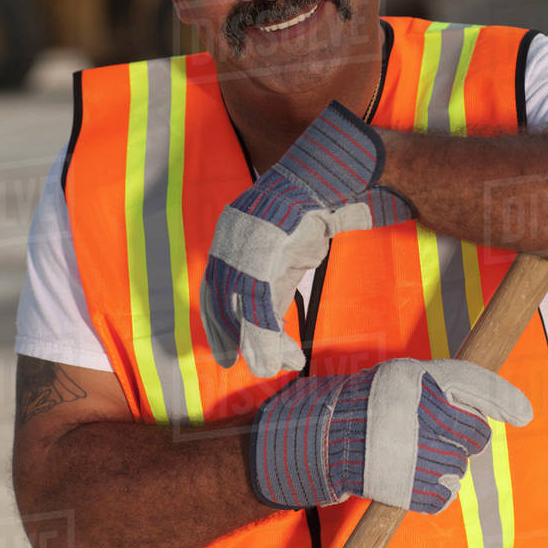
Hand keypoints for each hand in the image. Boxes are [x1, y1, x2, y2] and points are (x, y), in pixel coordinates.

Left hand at [200, 102, 411, 376]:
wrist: (333, 181)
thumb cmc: (317, 208)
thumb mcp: (288, 244)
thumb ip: (275, 272)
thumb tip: (269, 303)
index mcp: (232, 233)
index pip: (214, 286)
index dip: (217, 320)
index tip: (225, 347)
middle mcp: (232, 242)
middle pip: (221, 301)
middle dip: (229, 335)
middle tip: (233, 362)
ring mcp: (247, 250)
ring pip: (242, 310)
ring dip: (259, 345)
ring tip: (274, 366)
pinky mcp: (266, 260)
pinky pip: (263, 308)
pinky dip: (271, 337)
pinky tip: (288, 354)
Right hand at [250, 358, 532, 512]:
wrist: (330, 440)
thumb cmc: (377, 403)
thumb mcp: (412, 376)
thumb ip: (459, 384)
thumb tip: (521, 410)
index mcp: (425, 382)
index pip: (478, 387)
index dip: (504, 401)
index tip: (523, 414)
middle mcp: (425, 416)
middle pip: (478, 435)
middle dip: (464, 435)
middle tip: (436, 432)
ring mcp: (420, 456)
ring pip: (462, 467)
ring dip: (447, 463)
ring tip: (416, 452)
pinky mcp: (413, 490)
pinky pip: (446, 496)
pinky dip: (435, 490)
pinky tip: (413, 474)